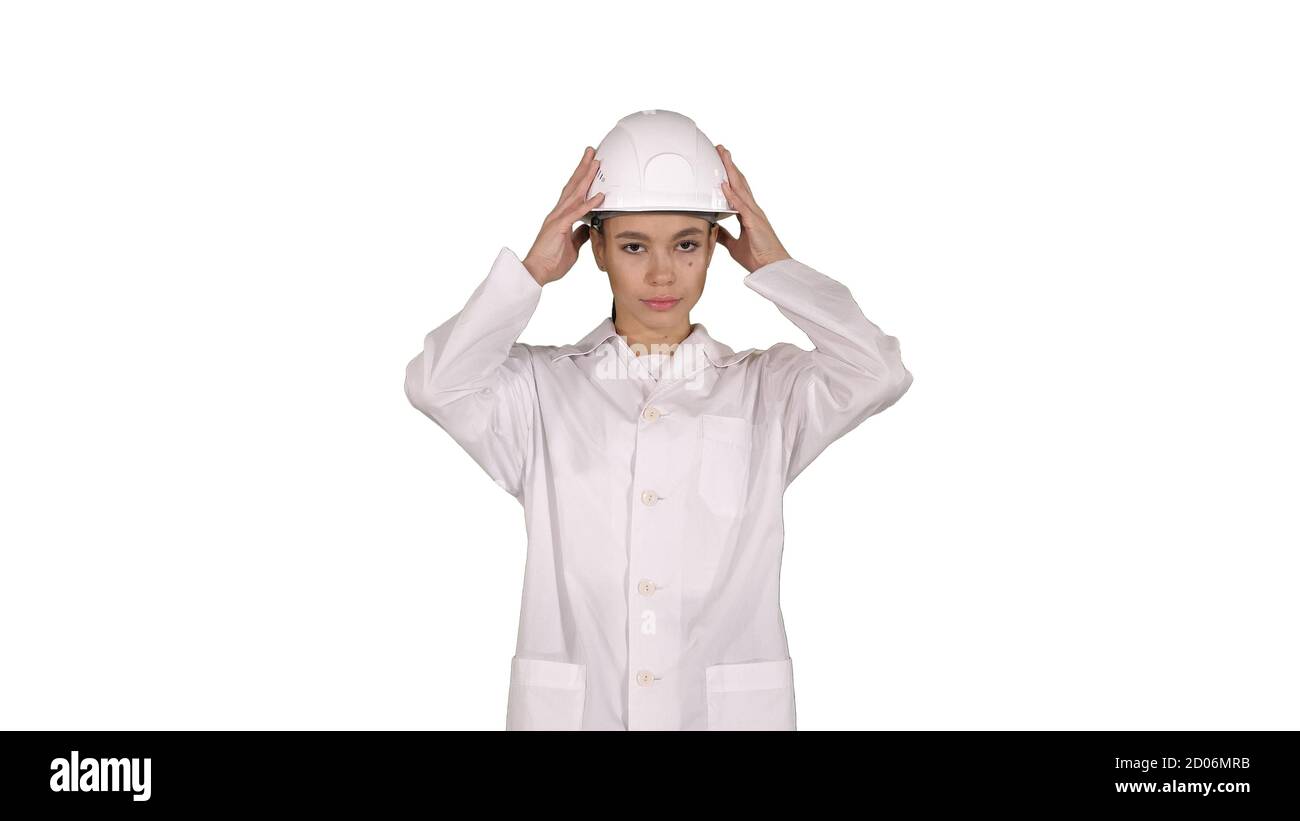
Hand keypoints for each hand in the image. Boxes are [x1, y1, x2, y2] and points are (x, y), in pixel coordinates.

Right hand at [522, 147, 605, 285]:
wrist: (536, 272)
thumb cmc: (551, 260)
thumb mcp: (572, 246)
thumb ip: (579, 234)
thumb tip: (588, 227)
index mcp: (560, 216)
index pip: (573, 192)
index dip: (582, 177)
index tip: (591, 165)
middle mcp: (557, 213)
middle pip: (573, 185)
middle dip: (584, 167)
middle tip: (593, 152)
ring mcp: (557, 218)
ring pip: (574, 193)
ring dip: (586, 177)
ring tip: (596, 163)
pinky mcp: (558, 227)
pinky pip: (575, 213)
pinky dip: (588, 203)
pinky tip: (599, 196)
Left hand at [714, 144, 792, 272]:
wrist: (772, 268)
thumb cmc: (758, 257)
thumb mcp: (735, 244)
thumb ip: (726, 235)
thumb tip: (716, 229)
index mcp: (749, 214)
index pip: (737, 189)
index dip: (729, 175)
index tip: (722, 163)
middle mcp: (752, 210)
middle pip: (740, 182)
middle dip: (730, 165)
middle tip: (721, 150)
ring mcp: (754, 214)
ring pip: (741, 188)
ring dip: (731, 171)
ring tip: (723, 156)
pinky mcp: (754, 222)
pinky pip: (741, 205)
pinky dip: (732, 194)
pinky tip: (724, 185)